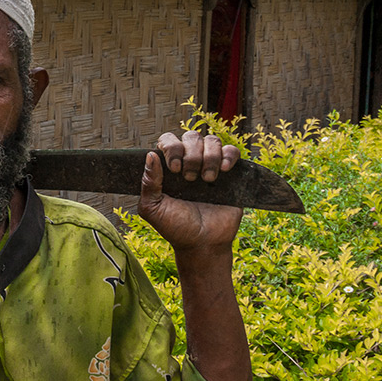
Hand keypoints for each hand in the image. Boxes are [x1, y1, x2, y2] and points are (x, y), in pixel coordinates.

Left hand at [138, 130, 243, 251]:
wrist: (203, 243)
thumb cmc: (176, 227)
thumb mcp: (153, 208)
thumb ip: (149, 183)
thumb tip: (150, 156)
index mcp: (169, 167)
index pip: (168, 140)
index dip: (171, 148)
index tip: (174, 169)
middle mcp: (189, 162)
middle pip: (191, 137)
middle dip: (191, 155)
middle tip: (190, 179)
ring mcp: (210, 165)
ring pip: (212, 141)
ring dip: (209, 157)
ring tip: (207, 180)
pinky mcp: (230, 173)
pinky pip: (232, 151)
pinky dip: (228, 155)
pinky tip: (224, 170)